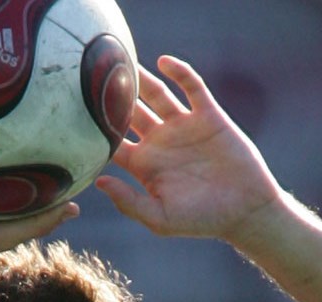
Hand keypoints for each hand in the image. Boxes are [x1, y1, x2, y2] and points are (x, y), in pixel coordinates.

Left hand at [96, 56, 286, 242]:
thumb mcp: (161, 219)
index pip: (112, 141)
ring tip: (124, 60)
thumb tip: (99, 181)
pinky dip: (178, 72)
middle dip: (113, 95)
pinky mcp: (208, 115)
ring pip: (156, 94)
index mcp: (144, 164)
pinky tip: (163, 62)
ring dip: (141, 78)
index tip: (75, 114)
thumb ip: (129, 203)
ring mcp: (183, 125)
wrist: (246, 211)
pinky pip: (191, 86)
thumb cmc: (202, 220)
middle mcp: (160, 141)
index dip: (95, 129)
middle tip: (93, 76)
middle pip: (129, 110)